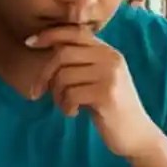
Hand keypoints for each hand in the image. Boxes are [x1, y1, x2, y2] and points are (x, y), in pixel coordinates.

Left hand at [26, 25, 161, 158]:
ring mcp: (110, 75)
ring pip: (64, 76)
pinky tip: (74, 113)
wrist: (137, 134)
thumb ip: (81, 63)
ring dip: (57, 95)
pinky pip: (70, 94)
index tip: (30, 43)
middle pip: (63, 54)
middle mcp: (111, 58)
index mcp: (108, 51)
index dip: (50, 34)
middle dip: (44, 74)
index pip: (75, 32)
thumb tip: (48, 48)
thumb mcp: (98, 78)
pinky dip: (66, 106)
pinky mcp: (107, 94)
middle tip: (37, 93)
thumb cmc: (111, 107)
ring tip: (66, 106)